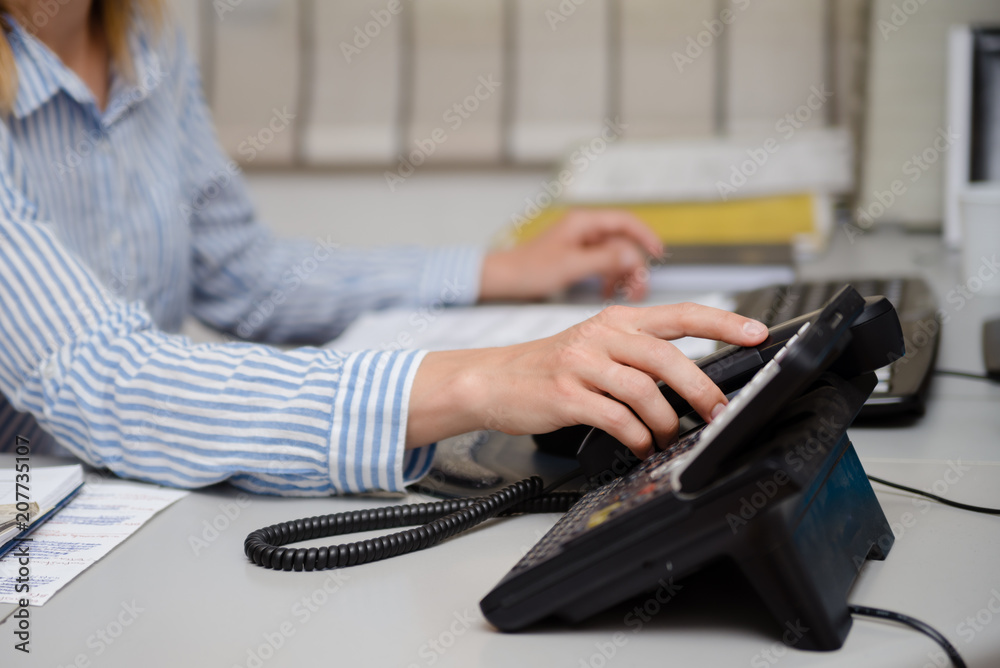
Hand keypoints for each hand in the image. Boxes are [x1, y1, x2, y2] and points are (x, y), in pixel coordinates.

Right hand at [406, 303, 767, 458]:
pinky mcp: (565, 394)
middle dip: (701, 389)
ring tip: (670, 436)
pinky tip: (639, 445)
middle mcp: (602, 335)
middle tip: (719, 412)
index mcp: (617, 320)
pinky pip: (615, 418)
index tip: (757, 333)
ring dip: (665, 421)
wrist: (493, 380)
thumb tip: (691, 381)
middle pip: (667, 356)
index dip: (723, 321)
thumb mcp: (595, 345)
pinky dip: (636, 436)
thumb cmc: (550, 367)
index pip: (680, 313)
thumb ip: (639, 354)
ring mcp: (581, 363)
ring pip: (643, 390)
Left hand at [479, 209, 662, 301]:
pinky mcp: (577, 257)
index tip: (658, 253)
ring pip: (614, 255)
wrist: (504, 278)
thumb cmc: (528, 268)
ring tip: (625, 293)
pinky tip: (607, 293)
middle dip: (634, 264)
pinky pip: (602, 265)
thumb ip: (605, 260)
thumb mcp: (572, 266)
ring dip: (622, 274)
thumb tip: (632, 258)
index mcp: (583, 222)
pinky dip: (608, 278)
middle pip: (622, 241)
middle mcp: (584, 229)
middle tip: (639, 286)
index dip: (645, 236)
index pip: (625, 222)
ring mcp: (581, 243)